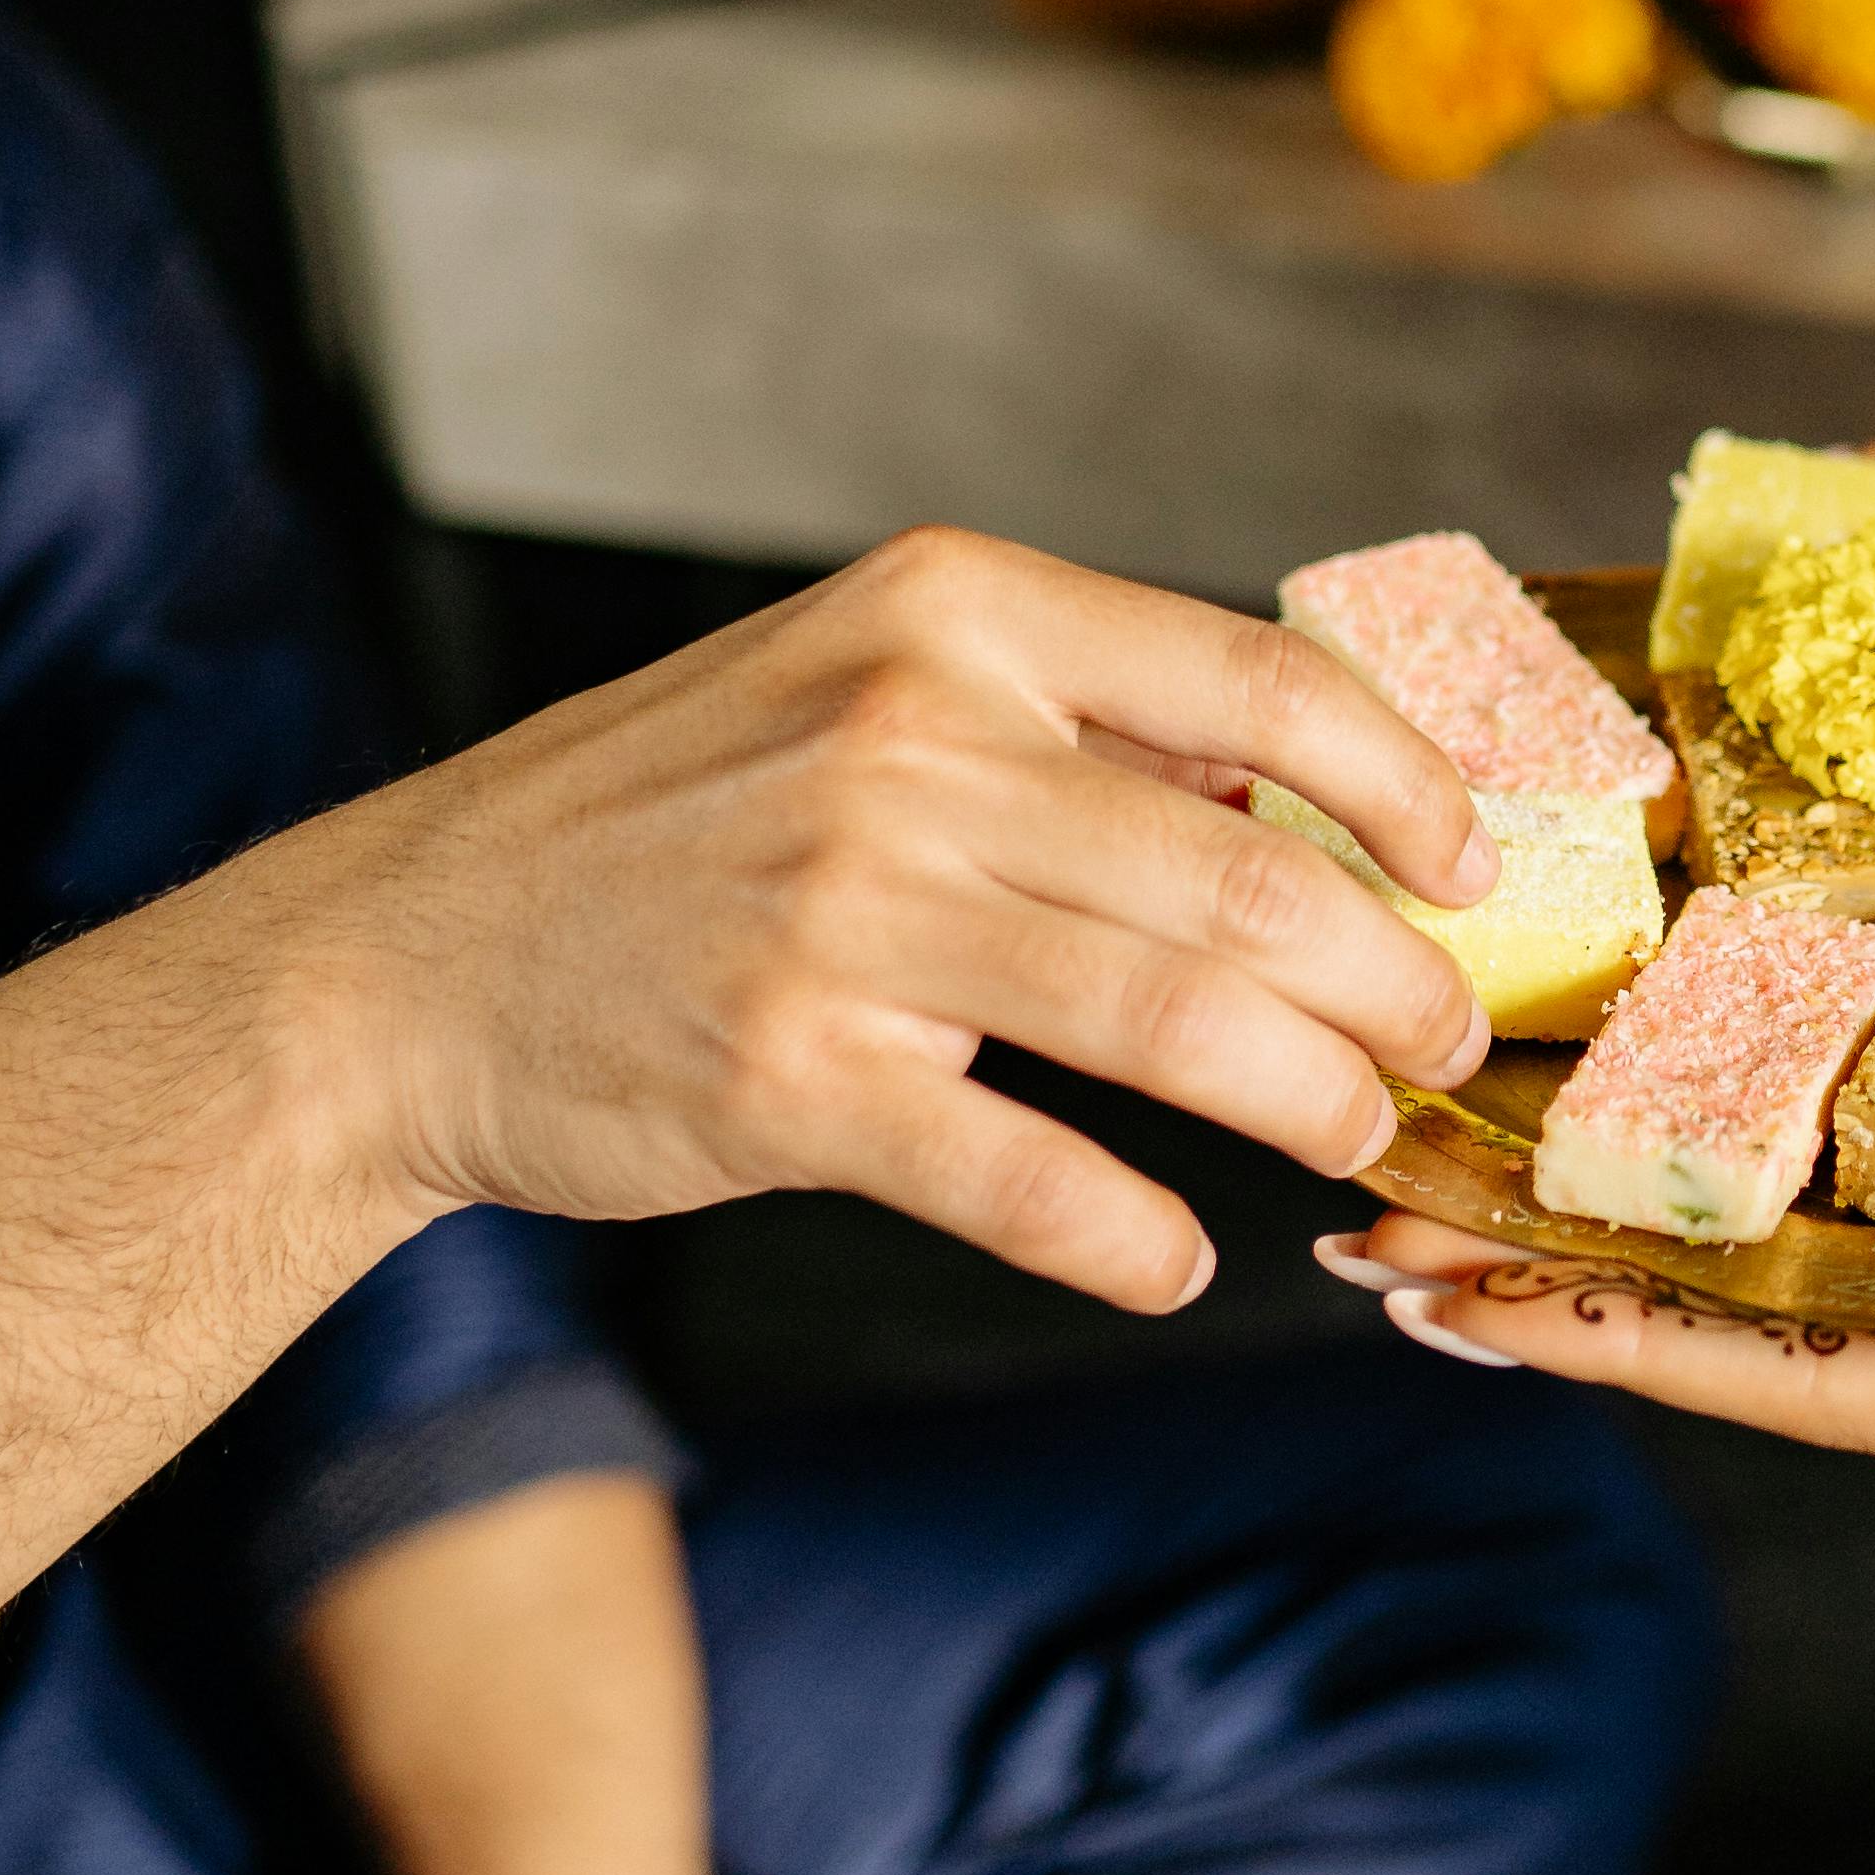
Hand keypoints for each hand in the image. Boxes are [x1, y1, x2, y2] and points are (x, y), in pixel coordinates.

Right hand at [261, 528, 1505, 1315]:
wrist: (402, 960)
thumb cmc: (662, 825)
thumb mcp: (858, 684)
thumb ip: (1068, 724)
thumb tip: (1296, 796)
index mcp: (949, 615)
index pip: (1261, 684)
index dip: (1410, 787)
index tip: (1472, 870)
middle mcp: (908, 742)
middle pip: (1250, 874)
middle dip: (1385, 981)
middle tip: (1435, 1047)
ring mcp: (846, 913)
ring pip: (1175, 1018)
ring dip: (1306, 1102)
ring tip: (1352, 1142)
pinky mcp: (790, 1080)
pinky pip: (1027, 1177)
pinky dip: (1131, 1236)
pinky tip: (1173, 1259)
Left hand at [1353, 1044, 1874, 1517]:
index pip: (1807, 1377)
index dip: (1599, 1327)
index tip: (1408, 1280)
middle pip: (1770, 1338)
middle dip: (1560, 1278)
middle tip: (1350, 1215)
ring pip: (1829, 1275)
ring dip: (1643, 1223)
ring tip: (1465, 1159)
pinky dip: (1789, 1165)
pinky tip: (1712, 1097)